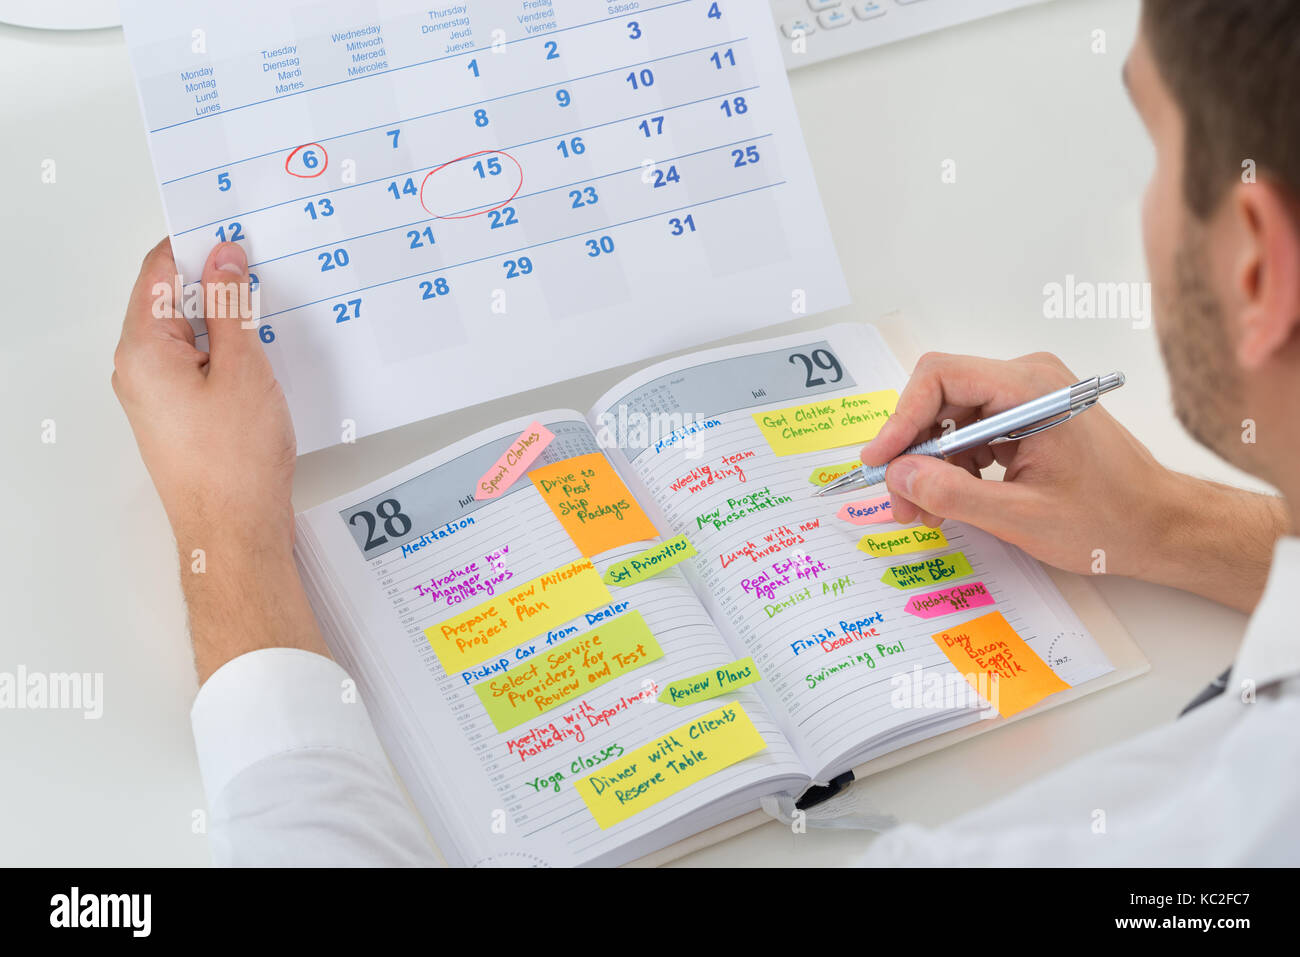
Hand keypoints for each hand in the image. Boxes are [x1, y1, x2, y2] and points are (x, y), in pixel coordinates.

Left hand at [112, 238, 295, 556]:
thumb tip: (224, 259)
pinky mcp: (177, 416)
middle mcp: (137, 370)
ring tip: (263, 312)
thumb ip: (230, 305)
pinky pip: (196, 365)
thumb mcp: (243, 367)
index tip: (232, 235)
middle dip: (212, 279)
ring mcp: (155, 396)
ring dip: (222, 317)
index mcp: (142, 349)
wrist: (234, 532)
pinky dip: (224, 350)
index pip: (158, 271)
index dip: (196, 246)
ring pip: (186, 334)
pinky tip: (257, 354)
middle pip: (168, 300)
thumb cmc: (234, 463)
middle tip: (256, 266)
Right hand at [859, 352, 1283, 610]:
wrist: (1161, 526)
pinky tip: (954, 500)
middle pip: (940, 398)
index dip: (900, 418)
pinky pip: (972, 431)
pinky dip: (955, 466)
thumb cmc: (1109, 520)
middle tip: (902, 503)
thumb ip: (953, 495)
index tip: (879, 462)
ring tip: (928, 512)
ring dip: (932, 465)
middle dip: (913, 451)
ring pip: (951, 418)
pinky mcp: (1028, 416)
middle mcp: (1027, 379)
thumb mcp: (1022, 517)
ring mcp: (1028, 396)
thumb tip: (899, 476)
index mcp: (1030, 389)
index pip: (940, 377)